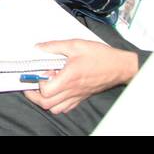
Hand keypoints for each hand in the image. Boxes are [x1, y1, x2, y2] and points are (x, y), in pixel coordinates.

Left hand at [23, 40, 137, 114]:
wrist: (121, 66)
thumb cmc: (101, 56)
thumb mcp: (75, 45)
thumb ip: (54, 46)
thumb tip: (39, 47)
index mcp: (69, 78)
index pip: (46, 90)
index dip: (37, 82)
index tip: (39, 72)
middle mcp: (72, 90)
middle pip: (47, 104)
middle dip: (34, 96)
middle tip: (32, 84)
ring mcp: (77, 96)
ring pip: (56, 108)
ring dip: (46, 100)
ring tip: (44, 88)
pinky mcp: (82, 97)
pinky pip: (66, 107)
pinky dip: (57, 103)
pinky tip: (57, 91)